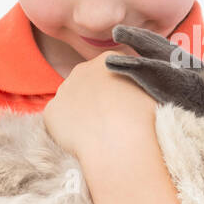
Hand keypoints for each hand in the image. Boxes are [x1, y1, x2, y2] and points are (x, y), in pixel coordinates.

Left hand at [42, 49, 156, 160]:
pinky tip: (82, 141)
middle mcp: (83, 69)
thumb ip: (142, 85)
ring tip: (97, 133)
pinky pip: (58, 120)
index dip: (119, 89)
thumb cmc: (144, 118)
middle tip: (111, 120)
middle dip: (97, 98)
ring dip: (81, 113)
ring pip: (72, 101)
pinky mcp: (51, 111)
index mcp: (109, 59)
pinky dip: (67, 130)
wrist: (120, 143)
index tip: (125, 105)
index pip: (111, 69)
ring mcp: (64, 89)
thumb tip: (140, 93)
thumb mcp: (152, 91)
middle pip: (88, 82)